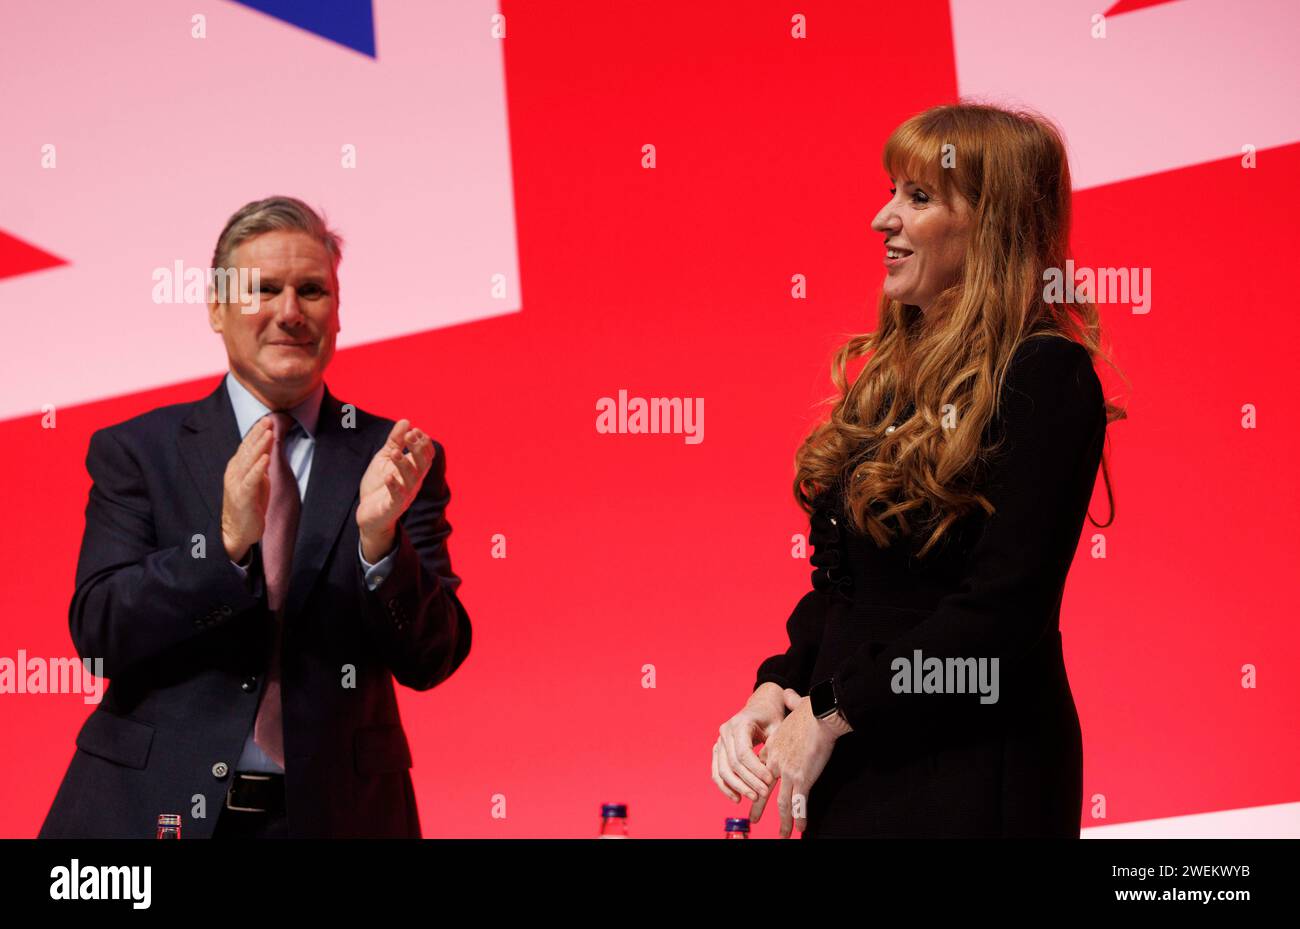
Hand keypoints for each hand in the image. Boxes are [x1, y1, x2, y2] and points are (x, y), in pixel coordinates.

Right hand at [221, 417, 274, 561]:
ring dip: (259, 446)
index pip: (246, 447)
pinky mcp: (242, 496)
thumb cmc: (249, 506)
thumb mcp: (257, 481)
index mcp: (237, 468)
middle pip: (247, 450)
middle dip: (258, 434)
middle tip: (268, 420)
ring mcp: (237, 484)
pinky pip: (251, 479)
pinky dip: (258, 468)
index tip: (267, 420)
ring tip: (268, 433)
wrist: (237, 531)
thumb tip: (268, 450)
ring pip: (248, 461)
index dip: (256, 433)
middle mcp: (234, 473)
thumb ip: (259, 466)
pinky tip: (266, 458)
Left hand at [357, 419, 433, 556]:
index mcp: (414, 470)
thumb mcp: (385, 458)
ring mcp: (404, 495)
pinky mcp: (392, 507)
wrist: (369, 514)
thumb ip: (395, 441)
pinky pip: (397, 496)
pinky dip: (394, 486)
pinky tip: (388, 477)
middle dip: (417, 449)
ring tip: (395, 453)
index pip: (426, 455)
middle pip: (423, 464)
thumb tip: (406, 421)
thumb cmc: (379, 485)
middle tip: (409, 436)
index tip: (414, 430)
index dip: (423, 443)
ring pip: (411, 479)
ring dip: (404, 465)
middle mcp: (413, 482)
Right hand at [711, 682, 790, 804]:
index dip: (756, 770)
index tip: (770, 781)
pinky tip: (736, 798)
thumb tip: (781, 769)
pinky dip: (725, 786)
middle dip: (748, 781)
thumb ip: (776, 745)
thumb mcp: (778, 725)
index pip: (743, 753)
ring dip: (737, 787)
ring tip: (752, 798)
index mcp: (740, 723)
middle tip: (762, 794)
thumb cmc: (772, 716)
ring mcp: (719, 740)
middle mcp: (725, 731)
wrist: (761, 704)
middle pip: (733, 763)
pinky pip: (717, 771)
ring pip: (722, 770)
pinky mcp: (718, 749)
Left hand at [752, 690, 845, 837]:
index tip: (753, 792)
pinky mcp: (802, 778)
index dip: (756, 783)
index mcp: (772, 747)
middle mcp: (775, 762)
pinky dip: (799, 817)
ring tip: (783, 834)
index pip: (760, 770)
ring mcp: (787, 771)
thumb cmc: (811, 708)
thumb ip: (791, 703)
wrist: (819, 713)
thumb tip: (792, 695)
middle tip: (753, 818)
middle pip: (764, 790)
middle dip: (759, 806)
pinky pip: (798, 803)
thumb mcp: (793, 706)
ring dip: (783, 821)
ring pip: (781, 802)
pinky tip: (801, 828)